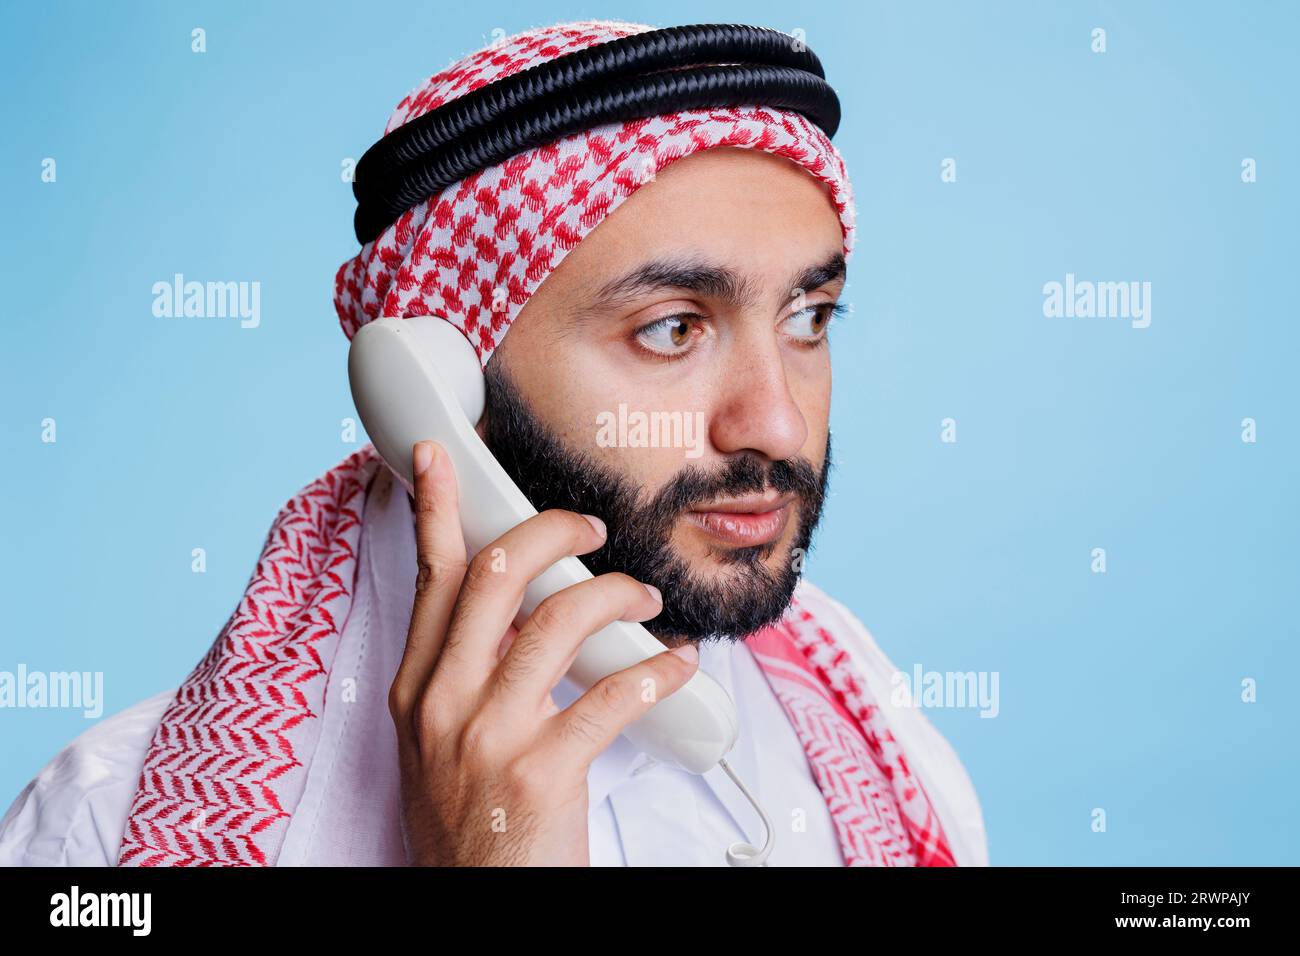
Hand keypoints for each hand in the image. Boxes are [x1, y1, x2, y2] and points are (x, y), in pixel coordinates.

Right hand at [388, 440, 699, 865]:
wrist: (478, 907)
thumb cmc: (471, 826)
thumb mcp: (440, 743)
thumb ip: (467, 672)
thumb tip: (521, 609)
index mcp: (418, 690)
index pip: (431, 577)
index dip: (441, 508)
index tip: (444, 458)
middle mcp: (444, 703)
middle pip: (496, 574)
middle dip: (551, 531)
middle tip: (589, 528)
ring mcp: (490, 735)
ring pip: (561, 619)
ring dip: (617, 595)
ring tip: (646, 601)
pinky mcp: (543, 770)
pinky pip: (614, 693)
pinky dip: (659, 669)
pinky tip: (678, 665)